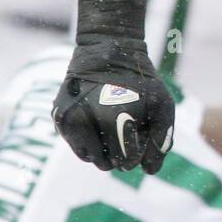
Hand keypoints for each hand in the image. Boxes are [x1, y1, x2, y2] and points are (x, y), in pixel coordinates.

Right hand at [52, 38, 175, 173]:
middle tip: (127, 130)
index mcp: (115, 119)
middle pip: (108, 164)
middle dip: (121, 153)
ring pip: (90, 158)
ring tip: (114, 127)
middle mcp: (88, 121)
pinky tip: (99, 123)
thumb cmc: (140, 81)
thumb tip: (150, 170)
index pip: (128, 161)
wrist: (107, 51)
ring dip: (104, 150)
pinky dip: (89, 141)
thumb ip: (161, 139)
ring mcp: (70, 120)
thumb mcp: (162, 104)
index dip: (138, 152)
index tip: (140, 135)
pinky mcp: (60, 118)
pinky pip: (76, 145)